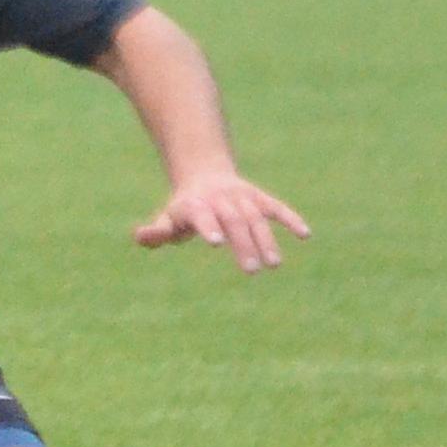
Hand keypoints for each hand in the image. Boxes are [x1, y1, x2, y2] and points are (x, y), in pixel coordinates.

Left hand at [135, 171, 308, 271]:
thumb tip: (142, 236)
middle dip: (242, 244)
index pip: (201, 214)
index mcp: (194, 205)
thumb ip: (156, 232)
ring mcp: (242, 197)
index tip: (216, 242)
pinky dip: (291, 218)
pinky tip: (305, 235)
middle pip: (233, 220)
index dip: (208, 226)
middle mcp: (219, 199)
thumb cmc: (184, 209)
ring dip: (266, 240)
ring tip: (273, 264)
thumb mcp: (167, 220)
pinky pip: (276, 207)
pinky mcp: (260, 198)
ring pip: (256, 217)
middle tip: (250, 270)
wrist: (205, 176)